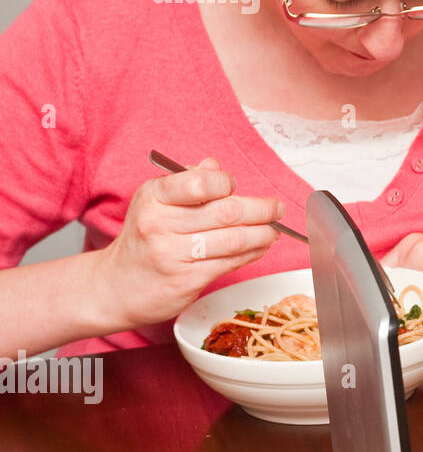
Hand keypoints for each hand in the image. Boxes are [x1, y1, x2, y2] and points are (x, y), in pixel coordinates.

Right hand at [92, 158, 282, 327]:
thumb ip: (187, 181)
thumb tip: (215, 165)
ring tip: (273, 230)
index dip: (226, 183)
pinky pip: (230, 262)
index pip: (200, 182)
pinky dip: (252, 253)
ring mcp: (172, 254)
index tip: (235, 186)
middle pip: (226, 212)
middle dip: (262, 210)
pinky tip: (260, 247)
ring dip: (263, 234)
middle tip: (277, 209)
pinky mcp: (185, 281)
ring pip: (234, 240)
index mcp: (153, 197)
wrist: (116, 286)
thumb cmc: (144, 238)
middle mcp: (160, 224)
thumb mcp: (154, 201)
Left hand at [381, 233, 422, 320]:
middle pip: (387, 298)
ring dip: (418, 324)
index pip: (376, 279)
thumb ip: (417, 275)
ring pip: (408, 310)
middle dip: (397, 316)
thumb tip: (386, 301)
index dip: (381, 301)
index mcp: (416, 244)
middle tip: (420, 322)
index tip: (393, 312)